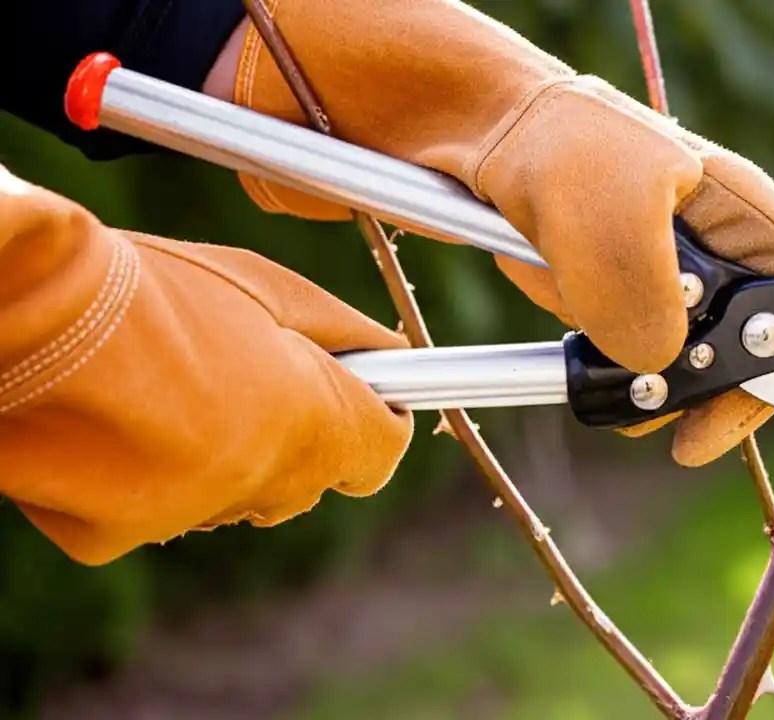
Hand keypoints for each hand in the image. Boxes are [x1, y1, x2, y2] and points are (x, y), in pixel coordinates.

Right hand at [0, 166, 410, 564]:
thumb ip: (341, 332)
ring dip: (218, 451)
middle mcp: (263, 486)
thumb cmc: (150, 290)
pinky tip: (112, 420)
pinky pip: (156, 509)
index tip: (364, 390)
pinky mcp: (116, 537)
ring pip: (230, 492)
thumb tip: (389, 353)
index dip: (377, 415)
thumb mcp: (265, 289)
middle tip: (244, 370)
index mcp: (316, 424)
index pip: (383, 449)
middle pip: (306, 474)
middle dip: (293, 429)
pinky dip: (145, 474)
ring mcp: (190, 517)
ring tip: (166, 383)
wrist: (19, 322)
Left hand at [227, 0, 773, 465]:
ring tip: (608, 378)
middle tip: (683, 440)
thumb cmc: (548, 144)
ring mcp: (657, 276)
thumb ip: (646, 291)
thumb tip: (656, 366)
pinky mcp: (607, 294)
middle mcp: (710, 251)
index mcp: (740, 216)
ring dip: (644, 386)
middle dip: (713, 397)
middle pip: (746, 353)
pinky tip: (575, 347)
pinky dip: (598, 369)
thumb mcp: (609, 206)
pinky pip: (620, 357)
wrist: (461, 133)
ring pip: (678, 366)